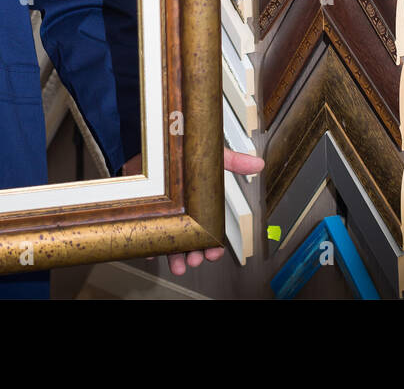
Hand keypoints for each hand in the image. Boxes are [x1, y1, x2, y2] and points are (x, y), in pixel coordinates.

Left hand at [122, 147, 264, 276]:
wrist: (158, 139)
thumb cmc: (185, 148)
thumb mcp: (211, 156)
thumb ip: (233, 161)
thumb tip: (258, 163)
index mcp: (200, 203)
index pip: (209, 229)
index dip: (213, 244)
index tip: (214, 255)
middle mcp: (183, 209)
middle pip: (191, 238)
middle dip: (194, 254)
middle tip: (195, 260)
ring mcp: (164, 210)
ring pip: (170, 239)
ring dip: (174, 256)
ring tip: (178, 265)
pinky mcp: (144, 208)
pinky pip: (145, 230)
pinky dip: (149, 244)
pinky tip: (152, 251)